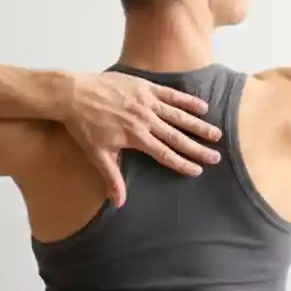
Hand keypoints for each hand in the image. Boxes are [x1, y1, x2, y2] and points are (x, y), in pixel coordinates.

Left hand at [61, 72, 222, 206]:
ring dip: (198, 126)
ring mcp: (147, 102)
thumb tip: (119, 203)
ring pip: (178, 116)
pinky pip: (171, 95)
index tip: (198, 170)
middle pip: (177, 137)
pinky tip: (202, 107)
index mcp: (136, 137)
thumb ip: (112, 177)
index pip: (165, 154)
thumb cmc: (83, 126)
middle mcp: (145, 120)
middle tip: (216, 156)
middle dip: (198, 148)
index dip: (182, 163)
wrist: (73, 94)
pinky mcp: (145, 88)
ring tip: (216, 134)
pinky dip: (187, 100)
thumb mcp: (97, 154)